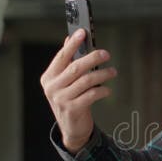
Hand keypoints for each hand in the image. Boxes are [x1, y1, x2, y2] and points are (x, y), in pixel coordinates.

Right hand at [40, 29, 116, 153]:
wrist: (71, 128)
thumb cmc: (71, 99)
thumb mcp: (65, 82)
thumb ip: (66, 62)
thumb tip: (70, 38)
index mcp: (48, 77)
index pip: (61, 57)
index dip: (72, 44)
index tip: (83, 32)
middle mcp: (52, 87)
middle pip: (75, 67)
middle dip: (93, 58)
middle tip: (106, 54)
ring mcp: (61, 99)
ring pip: (86, 80)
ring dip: (103, 74)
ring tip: (113, 72)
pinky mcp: (73, 109)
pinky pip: (92, 95)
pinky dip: (102, 90)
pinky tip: (108, 90)